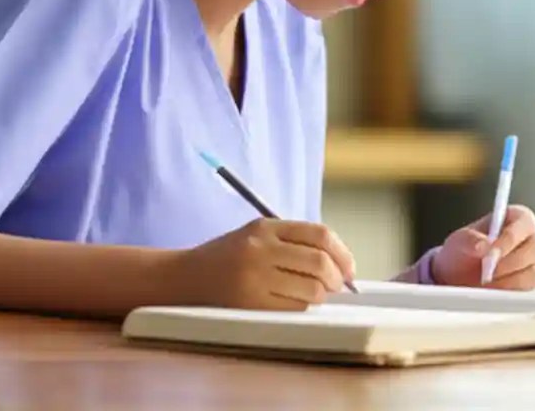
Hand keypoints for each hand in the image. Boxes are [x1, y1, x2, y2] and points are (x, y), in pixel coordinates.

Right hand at [167, 219, 355, 309]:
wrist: (185, 277)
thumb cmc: (228, 257)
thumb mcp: (257, 236)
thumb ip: (293, 242)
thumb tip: (340, 262)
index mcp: (265, 227)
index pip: (319, 234)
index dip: (342, 252)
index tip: (349, 267)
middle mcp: (260, 249)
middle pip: (319, 261)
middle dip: (337, 277)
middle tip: (339, 285)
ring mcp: (254, 277)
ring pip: (311, 289)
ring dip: (322, 295)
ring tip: (317, 295)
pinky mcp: (249, 303)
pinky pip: (293, 307)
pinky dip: (304, 307)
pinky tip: (298, 303)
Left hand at [431, 205, 534, 289]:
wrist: (460, 282)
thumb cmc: (464, 255)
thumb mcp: (458, 242)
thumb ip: (469, 240)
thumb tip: (483, 245)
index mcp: (518, 219)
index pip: (525, 221)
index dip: (511, 236)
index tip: (492, 252)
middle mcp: (534, 239)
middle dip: (510, 262)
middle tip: (488, 273)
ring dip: (508, 281)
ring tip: (486, 286)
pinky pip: (532, 293)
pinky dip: (512, 296)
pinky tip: (495, 296)